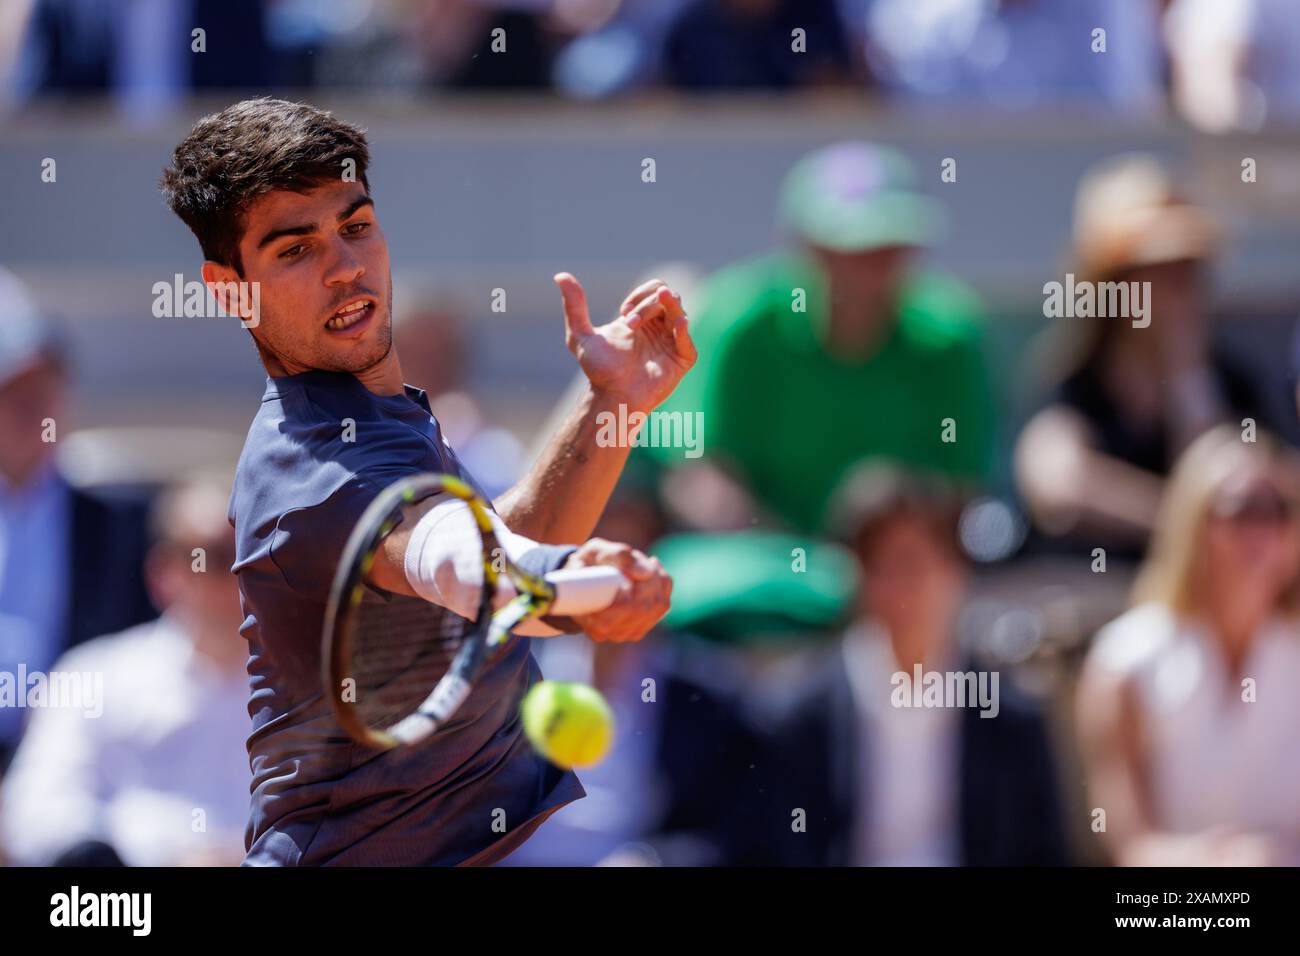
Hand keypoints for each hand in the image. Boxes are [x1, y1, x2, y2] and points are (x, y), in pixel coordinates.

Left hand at [555, 273, 696, 414]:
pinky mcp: (682, 360)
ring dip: (664, 308)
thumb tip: (560, 276)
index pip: (654, 289)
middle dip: (648, 304)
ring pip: (679, 311)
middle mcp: (659, 327)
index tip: (624, 311)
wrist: (612, 396)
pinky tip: (677, 322)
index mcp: (642, 319)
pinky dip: (682, 328)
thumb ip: (574, 307)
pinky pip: (687, 339)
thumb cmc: (599, 371)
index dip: (641, 294)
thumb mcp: (581, 336)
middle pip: (667, 296)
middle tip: (629, 323)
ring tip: (642, 320)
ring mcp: (672, 342)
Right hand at [562, 537, 670, 642]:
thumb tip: (646, 572)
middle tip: (637, 559)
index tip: (626, 568)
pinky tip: (648, 573)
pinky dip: (661, 585)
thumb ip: (619, 556)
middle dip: (649, 577)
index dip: (636, 584)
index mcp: (594, 618)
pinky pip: (663, 606)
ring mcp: (626, 634)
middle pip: (647, 606)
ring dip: (656, 579)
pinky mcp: (640, 628)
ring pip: (659, 606)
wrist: (579, 582)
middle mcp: (610, 632)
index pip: (627, 607)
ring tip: (640, 564)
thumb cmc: (586, 565)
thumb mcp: (595, 551)